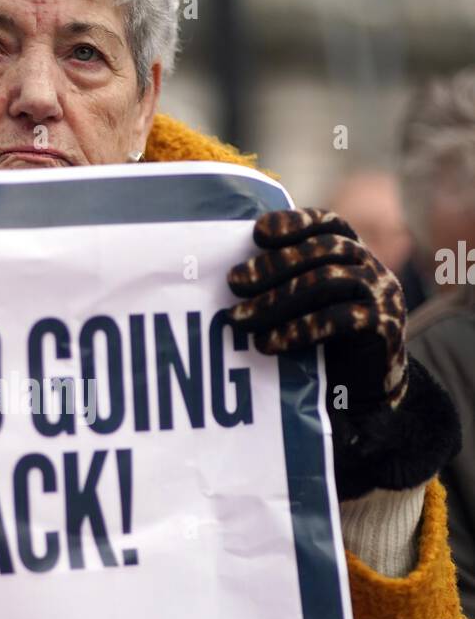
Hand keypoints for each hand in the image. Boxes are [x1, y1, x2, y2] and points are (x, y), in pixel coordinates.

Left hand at [225, 206, 459, 498]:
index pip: (329, 224)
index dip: (296, 222)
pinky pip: (339, 319)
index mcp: (355, 256)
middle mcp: (374, 268)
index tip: (258, 232)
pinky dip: (298, 329)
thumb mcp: (307, 308)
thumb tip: (233, 276)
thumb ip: (287, 285)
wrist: (366, 395)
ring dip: (276, 299)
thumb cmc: (326, 348)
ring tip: (239, 319)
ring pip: (327, 281)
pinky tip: (267, 343)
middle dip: (273, 265)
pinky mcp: (385, 326)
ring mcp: (384, 294)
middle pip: (322, 250)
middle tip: (233, 282)